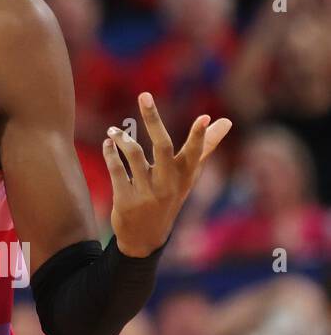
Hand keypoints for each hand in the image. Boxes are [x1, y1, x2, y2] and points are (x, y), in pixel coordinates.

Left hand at [103, 93, 231, 256]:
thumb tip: (226, 121)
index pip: (195, 153)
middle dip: (154, 120)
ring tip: (113, 130)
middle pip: (163, 147)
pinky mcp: (126, 200)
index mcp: (184, 176)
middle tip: (144, 95)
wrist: (146, 238)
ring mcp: (147, 193)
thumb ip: (205, 147)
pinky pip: (116, 169)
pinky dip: (110, 153)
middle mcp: (168, 184)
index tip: (204, 118)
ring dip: (121, 138)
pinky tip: (108, 143)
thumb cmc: (170, 197)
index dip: (200, 137)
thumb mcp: (188, 176)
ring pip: (134, 156)